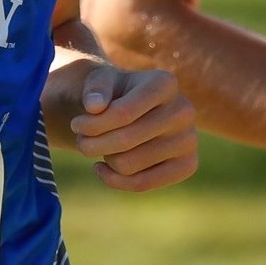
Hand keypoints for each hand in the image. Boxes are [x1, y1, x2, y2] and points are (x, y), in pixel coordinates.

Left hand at [70, 66, 197, 191]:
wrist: (131, 107)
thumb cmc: (112, 91)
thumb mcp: (99, 81)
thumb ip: (95, 89)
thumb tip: (94, 106)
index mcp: (164, 82)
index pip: (122, 113)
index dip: (92, 124)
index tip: (76, 124)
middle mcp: (184, 110)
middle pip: (126, 141)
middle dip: (93, 143)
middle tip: (80, 139)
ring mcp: (190, 139)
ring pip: (130, 164)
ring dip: (103, 158)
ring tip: (94, 147)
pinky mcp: (188, 165)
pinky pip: (144, 184)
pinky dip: (115, 180)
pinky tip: (101, 168)